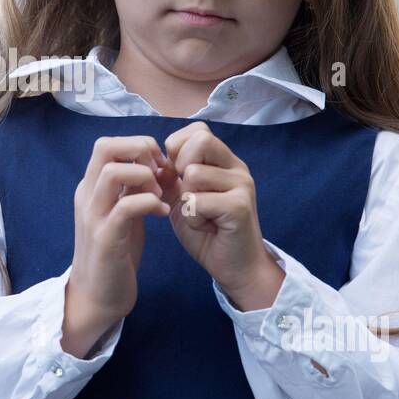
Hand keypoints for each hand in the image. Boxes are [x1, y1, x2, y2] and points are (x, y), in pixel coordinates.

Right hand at [65, 135, 173, 353]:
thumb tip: (153, 168)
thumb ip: (131, 191)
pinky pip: (126, 206)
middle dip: (140, 150)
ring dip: (144, 176)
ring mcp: (93, 216)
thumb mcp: (121, 215)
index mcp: (91, 188)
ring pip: (112, 172)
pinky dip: (150, 203)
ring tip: (160, 193)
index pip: (107, 144)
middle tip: (160, 171)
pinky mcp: (105, 238)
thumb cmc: (114, 255)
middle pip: (105, 147)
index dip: (137, 145)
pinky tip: (163, 214)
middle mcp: (87, 196)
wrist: (97, 297)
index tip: (158, 164)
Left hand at [159, 122, 284, 308]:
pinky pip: (198, 201)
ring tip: (200, 216)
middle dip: (181, 167)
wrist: (236, 268)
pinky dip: (194, 218)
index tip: (176, 176)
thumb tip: (156, 159)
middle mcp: (237, 168)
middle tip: (187, 194)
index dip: (177, 149)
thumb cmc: (209, 233)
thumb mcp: (183, 198)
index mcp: (224, 162)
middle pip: (200, 141)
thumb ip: (171, 176)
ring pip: (193, 173)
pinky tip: (207, 228)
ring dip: (186, 200)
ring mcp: (242, 185)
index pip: (198, 130)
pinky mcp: (240, 206)